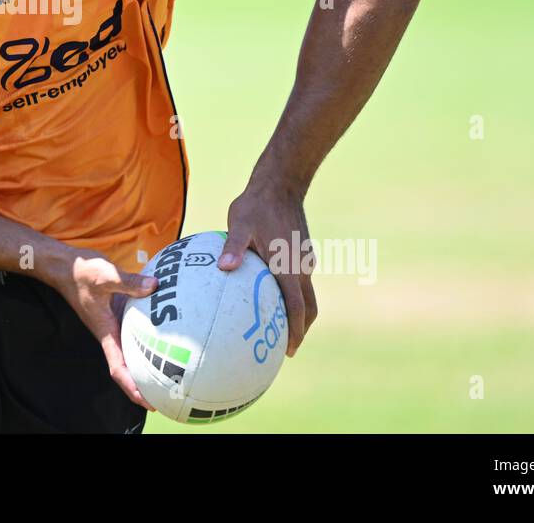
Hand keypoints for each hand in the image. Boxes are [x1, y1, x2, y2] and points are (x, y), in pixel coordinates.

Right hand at [45, 248, 159, 410]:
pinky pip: (133, 332)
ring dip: (145, 365)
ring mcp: (113, 323)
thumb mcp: (105, 275)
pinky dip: (146, 340)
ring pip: (130, 351)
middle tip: (169, 395)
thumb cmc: (81, 272)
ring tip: (170, 374)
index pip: (117, 367)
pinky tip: (164, 337)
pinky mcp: (117, 312)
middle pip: (126, 366)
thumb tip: (155, 286)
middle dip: (143, 384)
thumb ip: (129, 282)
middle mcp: (109, 332)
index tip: (147, 401)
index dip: (132, 387)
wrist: (65, 265)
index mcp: (104, 331)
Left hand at [218, 181, 316, 356]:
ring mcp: (304, 258)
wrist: (281, 183)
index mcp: (289, 265)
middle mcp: (302, 266)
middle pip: (309, 307)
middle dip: (300, 330)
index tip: (288, 350)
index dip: (294, 330)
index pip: (297, 307)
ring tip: (279, 329)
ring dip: (298, 314)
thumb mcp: (239, 223)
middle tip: (285, 348)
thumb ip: (233, 247)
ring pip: (307, 294)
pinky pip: (300, 280)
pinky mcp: (301, 251)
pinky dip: (293, 296)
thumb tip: (224, 267)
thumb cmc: (257, 203)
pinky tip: (272, 296)